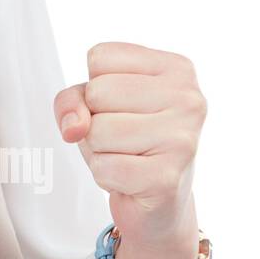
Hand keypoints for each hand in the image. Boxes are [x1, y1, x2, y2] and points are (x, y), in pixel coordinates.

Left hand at [54, 41, 206, 246]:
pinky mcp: (168, 178)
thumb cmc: (128, 141)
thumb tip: (74, 127)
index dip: (94, 86)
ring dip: (99, 150)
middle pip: (98, 92)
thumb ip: (71, 99)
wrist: (159, 201)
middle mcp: (188, 99)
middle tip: (124, 137)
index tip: (122, 106)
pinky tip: (130, 178)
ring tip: (127, 156)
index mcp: (177, 68)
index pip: (100, 57)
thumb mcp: (94, 105)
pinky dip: (104, 176)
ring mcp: (183, 138)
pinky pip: (104, 167)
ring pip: (97, 130)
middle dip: (95, 119)